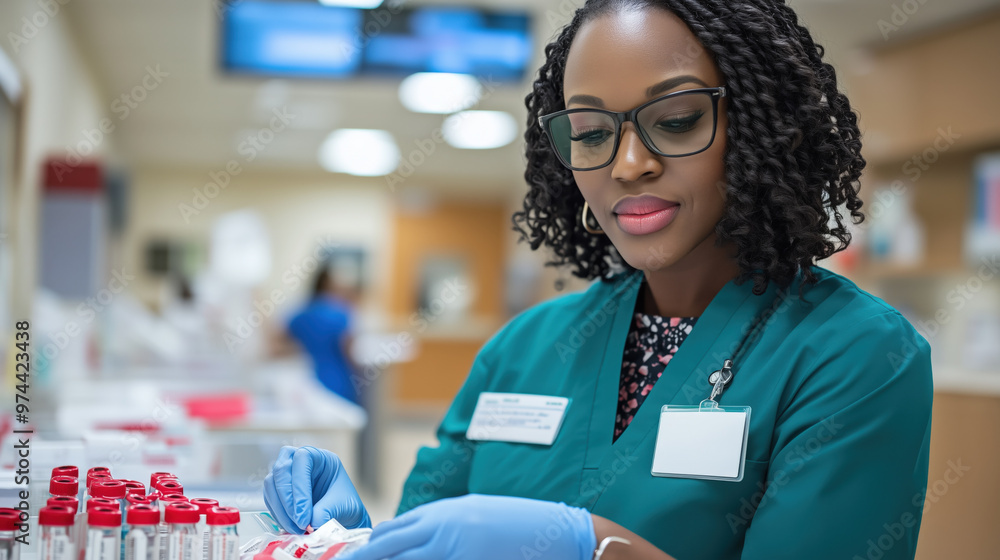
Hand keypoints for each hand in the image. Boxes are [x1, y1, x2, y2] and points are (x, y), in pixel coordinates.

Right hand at [263, 446, 370, 533]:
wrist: (344, 514)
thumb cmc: (346, 503)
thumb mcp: (343, 505)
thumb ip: (326, 511)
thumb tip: (311, 523)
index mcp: (320, 456)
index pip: (302, 460)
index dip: (300, 488)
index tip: (304, 516)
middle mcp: (300, 461)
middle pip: (281, 469)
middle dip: (288, 500)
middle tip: (299, 523)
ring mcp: (287, 474)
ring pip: (271, 484)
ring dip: (281, 510)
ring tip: (296, 529)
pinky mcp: (279, 490)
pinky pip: (270, 499)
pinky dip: (277, 514)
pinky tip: (290, 526)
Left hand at [340, 494, 595, 559]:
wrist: (559, 532)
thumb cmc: (518, 524)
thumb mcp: (474, 514)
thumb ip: (441, 526)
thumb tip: (408, 536)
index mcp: (443, 514)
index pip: (391, 532)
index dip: (368, 549)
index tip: (351, 559)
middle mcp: (443, 529)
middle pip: (388, 547)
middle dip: (363, 559)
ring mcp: (455, 549)